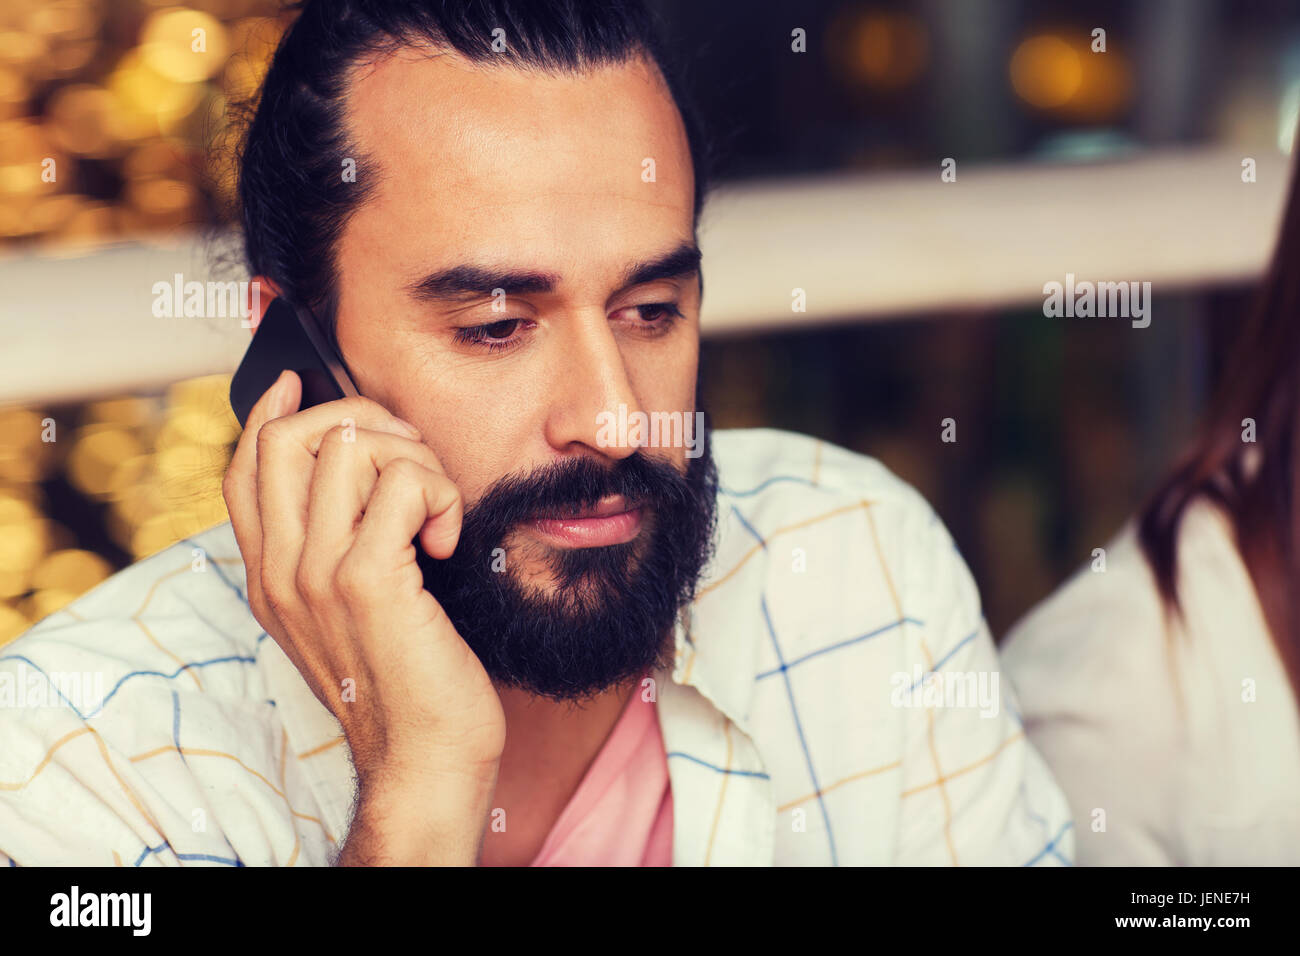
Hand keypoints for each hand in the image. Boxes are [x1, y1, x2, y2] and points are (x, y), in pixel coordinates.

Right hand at [222, 371, 505, 862]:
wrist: (424, 757)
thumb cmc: (407, 680)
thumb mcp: (353, 610)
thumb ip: (337, 546)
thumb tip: (356, 468)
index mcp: (270, 575)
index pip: (245, 466)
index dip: (271, 412)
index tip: (304, 381)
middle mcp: (280, 570)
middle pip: (291, 435)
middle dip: (364, 418)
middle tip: (412, 457)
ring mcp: (316, 574)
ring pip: (352, 445)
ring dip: (416, 460)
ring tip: (436, 514)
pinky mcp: (366, 579)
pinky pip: (403, 482)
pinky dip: (440, 495)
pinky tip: (447, 543)